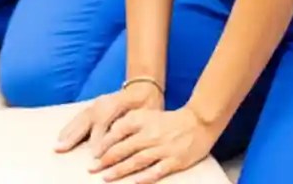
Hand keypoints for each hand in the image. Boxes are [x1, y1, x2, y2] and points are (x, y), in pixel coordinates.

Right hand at [56, 83, 164, 156]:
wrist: (143, 87)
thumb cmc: (148, 103)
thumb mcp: (148, 112)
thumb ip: (135, 123)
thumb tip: (124, 138)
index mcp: (119, 101)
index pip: (105, 121)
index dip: (99, 138)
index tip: (94, 154)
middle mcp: (104, 101)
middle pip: (87, 119)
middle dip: (74, 136)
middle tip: (62, 149)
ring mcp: (96, 103)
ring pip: (80, 118)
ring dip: (68, 132)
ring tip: (58, 145)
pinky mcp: (92, 107)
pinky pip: (78, 117)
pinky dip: (69, 127)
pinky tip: (62, 136)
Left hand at [88, 107, 219, 182]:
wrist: (200, 121)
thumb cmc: (171, 121)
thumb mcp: (148, 116)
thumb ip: (130, 124)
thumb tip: (108, 137)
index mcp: (144, 121)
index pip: (119, 131)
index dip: (104, 143)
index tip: (93, 154)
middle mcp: (151, 134)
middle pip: (124, 149)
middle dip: (106, 160)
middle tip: (92, 168)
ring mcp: (163, 148)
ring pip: (137, 161)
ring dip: (120, 170)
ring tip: (106, 177)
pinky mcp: (175, 160)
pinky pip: (157, 171)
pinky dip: (144, 177)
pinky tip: (133, 182)